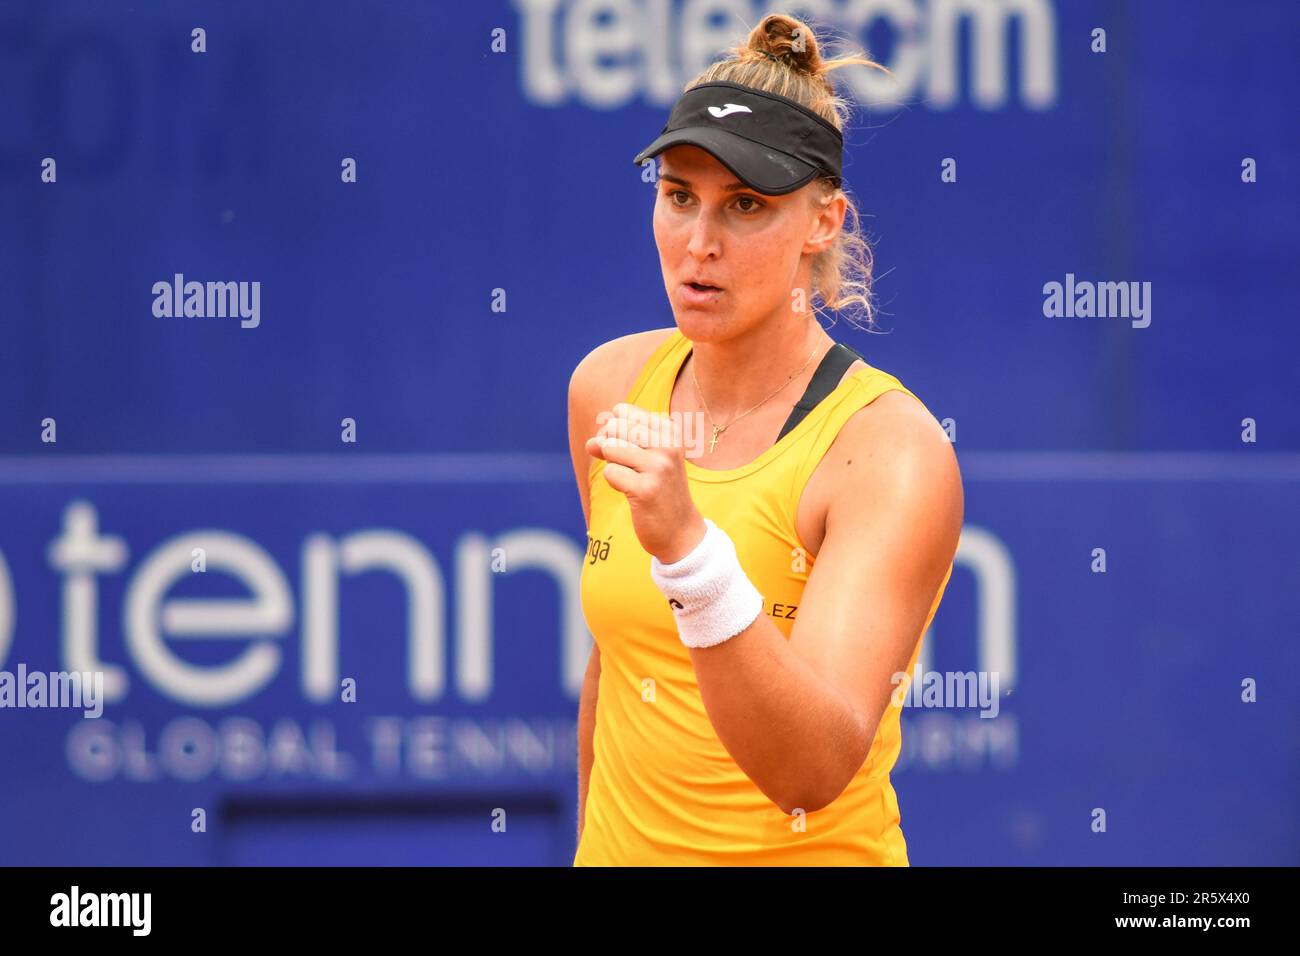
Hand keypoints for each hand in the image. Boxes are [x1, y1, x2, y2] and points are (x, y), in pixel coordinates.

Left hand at [586, 402, 706, 562]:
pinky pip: (611, 473)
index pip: (623, 411)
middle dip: (608, 444)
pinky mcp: (646, 490)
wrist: (680, 530)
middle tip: (624, 465)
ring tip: (632, 479)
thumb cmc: (659, 489)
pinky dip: (614, 483)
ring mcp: (658, 468)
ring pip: (610, 448)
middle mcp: (668, 446)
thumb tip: (591, 443)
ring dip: (612, 465)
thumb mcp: (644, 458)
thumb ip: (616, 442)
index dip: (612, 428)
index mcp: (670, 432)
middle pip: (615, 426)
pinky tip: (632, 492)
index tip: (625, 446)